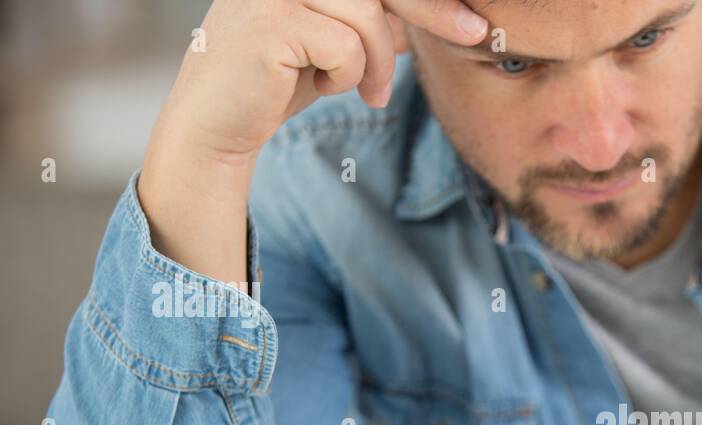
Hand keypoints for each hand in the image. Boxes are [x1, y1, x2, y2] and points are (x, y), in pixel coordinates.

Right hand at [139, 0, 487, 282]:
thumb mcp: (336, 43)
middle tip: (475, 34)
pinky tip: (323, 88)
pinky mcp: (267, 24)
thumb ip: (376, 18)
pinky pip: (345, 46)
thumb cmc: (277, 82)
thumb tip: (443, 10)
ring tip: (362, 88)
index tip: (474, 17)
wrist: (217, 128)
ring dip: (376, 62)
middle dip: (433, 11)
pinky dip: (348, 76)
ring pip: (368, 15)